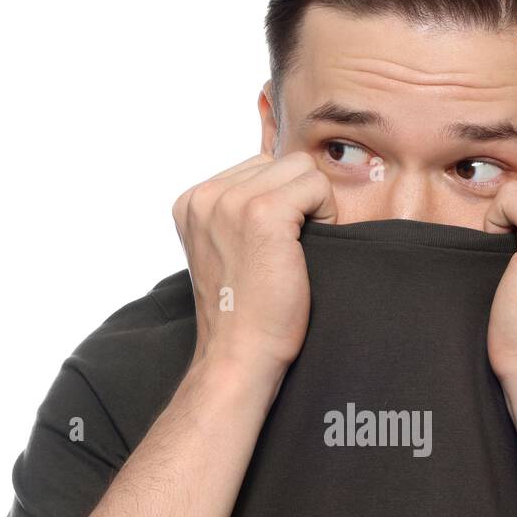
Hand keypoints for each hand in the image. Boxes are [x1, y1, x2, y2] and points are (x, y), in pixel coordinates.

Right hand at [172, 151, 336, 375]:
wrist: (241, 355)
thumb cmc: (247, 313)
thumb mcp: (229, 250)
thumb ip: (241, 211)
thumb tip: (289, 176)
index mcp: (191, 202)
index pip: (257, 167)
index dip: (280, 202)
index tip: (271, 247)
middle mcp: (204, 196)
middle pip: (279, 162)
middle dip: (297, 200)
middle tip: (288, 251)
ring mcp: (230, 201)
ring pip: (301, 167)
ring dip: (312, 205)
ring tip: (296, 250)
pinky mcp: (262, 213)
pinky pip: (316, 184)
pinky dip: (325, 214)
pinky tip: (307, 251)